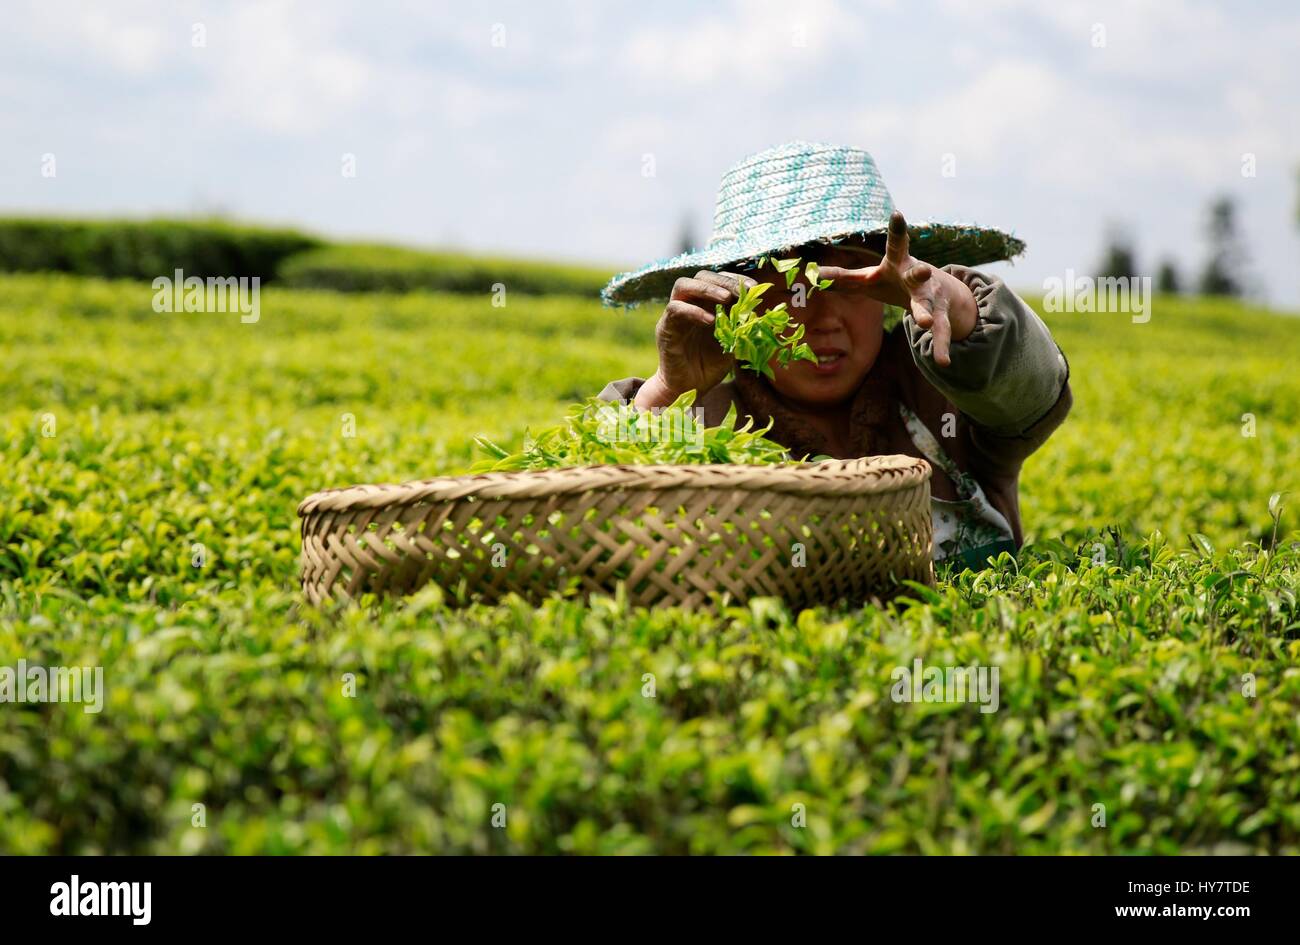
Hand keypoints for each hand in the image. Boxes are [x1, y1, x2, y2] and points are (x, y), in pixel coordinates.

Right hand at [635, 270, 752, 408]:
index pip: (718, 280)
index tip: (754, 288)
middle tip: (744, 291)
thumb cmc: (708, 366)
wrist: (688, 389)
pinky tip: (710, 321)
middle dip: (724, 281)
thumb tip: (758, 311)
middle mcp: (689, 304)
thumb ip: (740, 327)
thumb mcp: (731, 343)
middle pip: (701, 276)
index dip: (735, 280)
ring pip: (683, 285)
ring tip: (726, 299)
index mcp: (706, 304)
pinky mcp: (664, 327)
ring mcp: (675, 314)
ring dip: (707, 288)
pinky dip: (693, 311)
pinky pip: (675, 309)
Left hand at [816, 210, 977, 366]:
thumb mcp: (869, 279)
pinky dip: (941, 347)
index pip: (897, 245)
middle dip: (919, 273)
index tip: (897, 214)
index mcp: (899, 264)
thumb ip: (843, 278)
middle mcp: (918, 277)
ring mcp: (931, 297)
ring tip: (923, 322)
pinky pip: (940, 333)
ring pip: (928, 305)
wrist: (938, 291)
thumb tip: (813, 274)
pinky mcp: (939, 316)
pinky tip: (943, 362)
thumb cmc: (893, 280)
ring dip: (924, 313)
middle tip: (922, 270)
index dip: (897, 230)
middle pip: (918, 274)